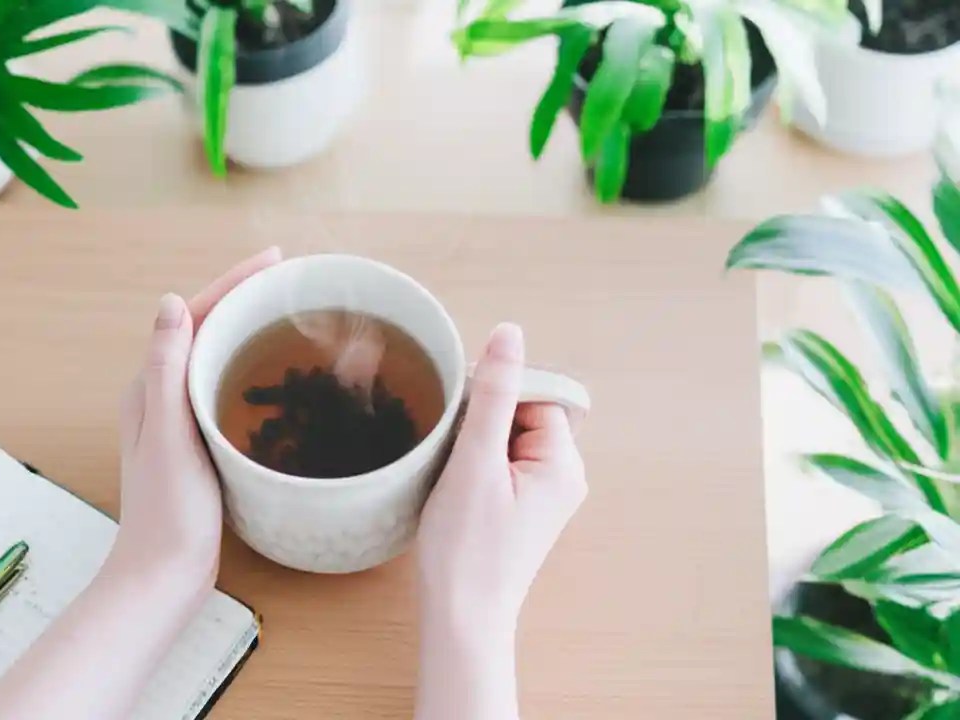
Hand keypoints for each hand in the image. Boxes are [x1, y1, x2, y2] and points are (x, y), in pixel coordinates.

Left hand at [112, 247, 282, 593]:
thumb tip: (170, 302)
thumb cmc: (167, 514)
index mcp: (150, 389)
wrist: (163, 577)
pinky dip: (252, 369)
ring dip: (249, 329)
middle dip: (245, 298)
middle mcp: (160, 398)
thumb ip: (167, 371)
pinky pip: (226, 389)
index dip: (233, 283)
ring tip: (291, 313)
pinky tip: (281, 378)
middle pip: (206, 330)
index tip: (275, 259)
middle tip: (292, 279)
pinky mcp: (199, 446)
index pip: (193, 317)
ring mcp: (179, 422)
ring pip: (217, 358)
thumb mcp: (170, 437)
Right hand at [417, 322, 587, 634]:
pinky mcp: (522, 508)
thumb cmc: (467, 547)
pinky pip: (501, 463)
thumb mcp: (475, 461)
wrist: (460, 617)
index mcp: (564, 463)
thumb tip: (509, 333)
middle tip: (455, 459)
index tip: (461, 429)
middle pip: (520, 414)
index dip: (491, 401)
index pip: (531, 396)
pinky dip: (475, 467)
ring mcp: (544, 494)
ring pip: (506, 438)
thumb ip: (493, 394)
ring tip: (455, 479)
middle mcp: (564, 476)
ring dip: (475, 446)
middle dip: (483, 424)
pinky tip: (457, 491)